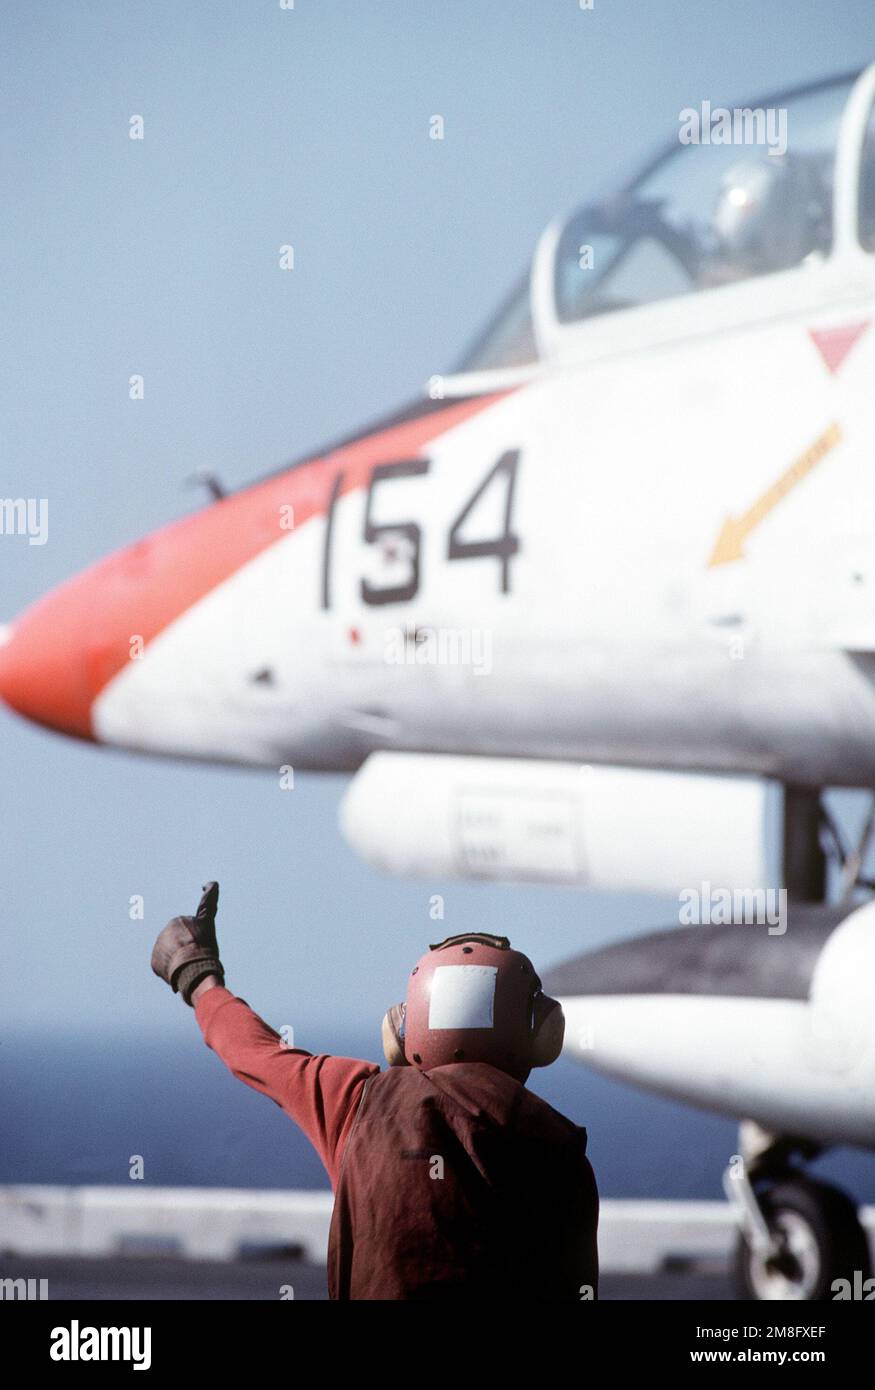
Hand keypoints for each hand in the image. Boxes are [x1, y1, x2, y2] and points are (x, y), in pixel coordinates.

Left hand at [151, 881, 223, 1003]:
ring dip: (177, 956)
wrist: (193, 969)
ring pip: (170, 951)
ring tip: (189, 964)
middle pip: (178, 939)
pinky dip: (170, 967)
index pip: (187, 925)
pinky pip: (163, 964)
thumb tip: (212, 883)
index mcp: (179, 920)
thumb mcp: (209, 922)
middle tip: (196, 954)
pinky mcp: (155, 960)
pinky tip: (180, 970)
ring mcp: (159, 945)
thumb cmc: (204, 948)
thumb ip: (209, 900)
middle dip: (185, 944)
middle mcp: (167, 930)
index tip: (196, 926)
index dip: (193, 928)